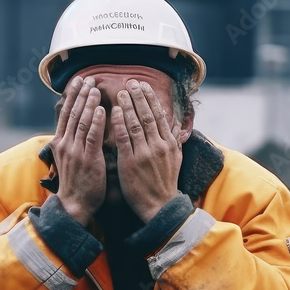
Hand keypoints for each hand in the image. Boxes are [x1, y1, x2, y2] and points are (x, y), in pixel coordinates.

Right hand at [52, 75, 106, 225]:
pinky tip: (102, 109)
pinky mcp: (88, 159)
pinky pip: (92, 136)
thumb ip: (73, 142)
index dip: (72, 95)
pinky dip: (97, 121)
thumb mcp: (69, 159)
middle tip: (88, 77)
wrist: (74, 205)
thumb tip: (79, 126)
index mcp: (60, 143)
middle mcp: (65, 144)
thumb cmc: (76, 184)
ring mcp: (76, 151)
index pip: (65, 113)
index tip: (79, 81)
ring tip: (96, 88)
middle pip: (72, 112)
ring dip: (89, 102)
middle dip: (80, 93)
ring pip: (82, 121)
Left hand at [112, 79, 183, 221]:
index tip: (143, 86)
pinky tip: (113, 112)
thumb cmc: (165, 184)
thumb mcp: (176, 159)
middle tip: (131, 82)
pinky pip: (124, 139)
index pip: (160, 115)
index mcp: (169, 144)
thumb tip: (176, 124)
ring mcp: (144, 154)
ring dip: (128, 106)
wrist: (160, 206)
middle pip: (148, 115)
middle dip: (139, 97)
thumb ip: (175, 140)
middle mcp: (159, 146)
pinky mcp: (131, 163)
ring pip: (136, 123)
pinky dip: (119, 123)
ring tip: (121, 92)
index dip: (150, 99)